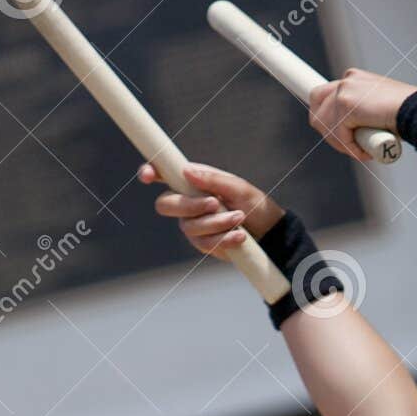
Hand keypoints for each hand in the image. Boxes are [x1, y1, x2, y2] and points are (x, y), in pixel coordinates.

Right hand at [138, 161, 283, 257]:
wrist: (269, 232)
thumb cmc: (253, 204)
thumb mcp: (238, 187)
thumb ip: (213, 179)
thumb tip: (187, 172)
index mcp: (192, 182)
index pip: (163, 175)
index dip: (150, 172)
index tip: (148, 176)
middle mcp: (187, 203)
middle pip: (165, 205)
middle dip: (189, 206)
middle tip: (214, 203)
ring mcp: (192, 225)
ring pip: (188, 227)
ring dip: (216, 223)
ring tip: (239, 218)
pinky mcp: (203, 243)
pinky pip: (204, 243)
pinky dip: (223, 238)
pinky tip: (240, 236)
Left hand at [307, 68, 416, 160]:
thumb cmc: (406, 115)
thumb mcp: (379, 110)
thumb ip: (363, 114)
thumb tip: (353, 133)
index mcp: (353, 78)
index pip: (323, 97)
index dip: (326, 119)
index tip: (337, 136)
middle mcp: (346, 80)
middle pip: (317, 110)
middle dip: (329, 133)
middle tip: (348, 147)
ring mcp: (344, 91)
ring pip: (324, 125)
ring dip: (340, 144)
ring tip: (360, 151)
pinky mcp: (346, 104)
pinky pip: (339, 134)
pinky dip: (350, 148)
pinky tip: (365, 152)